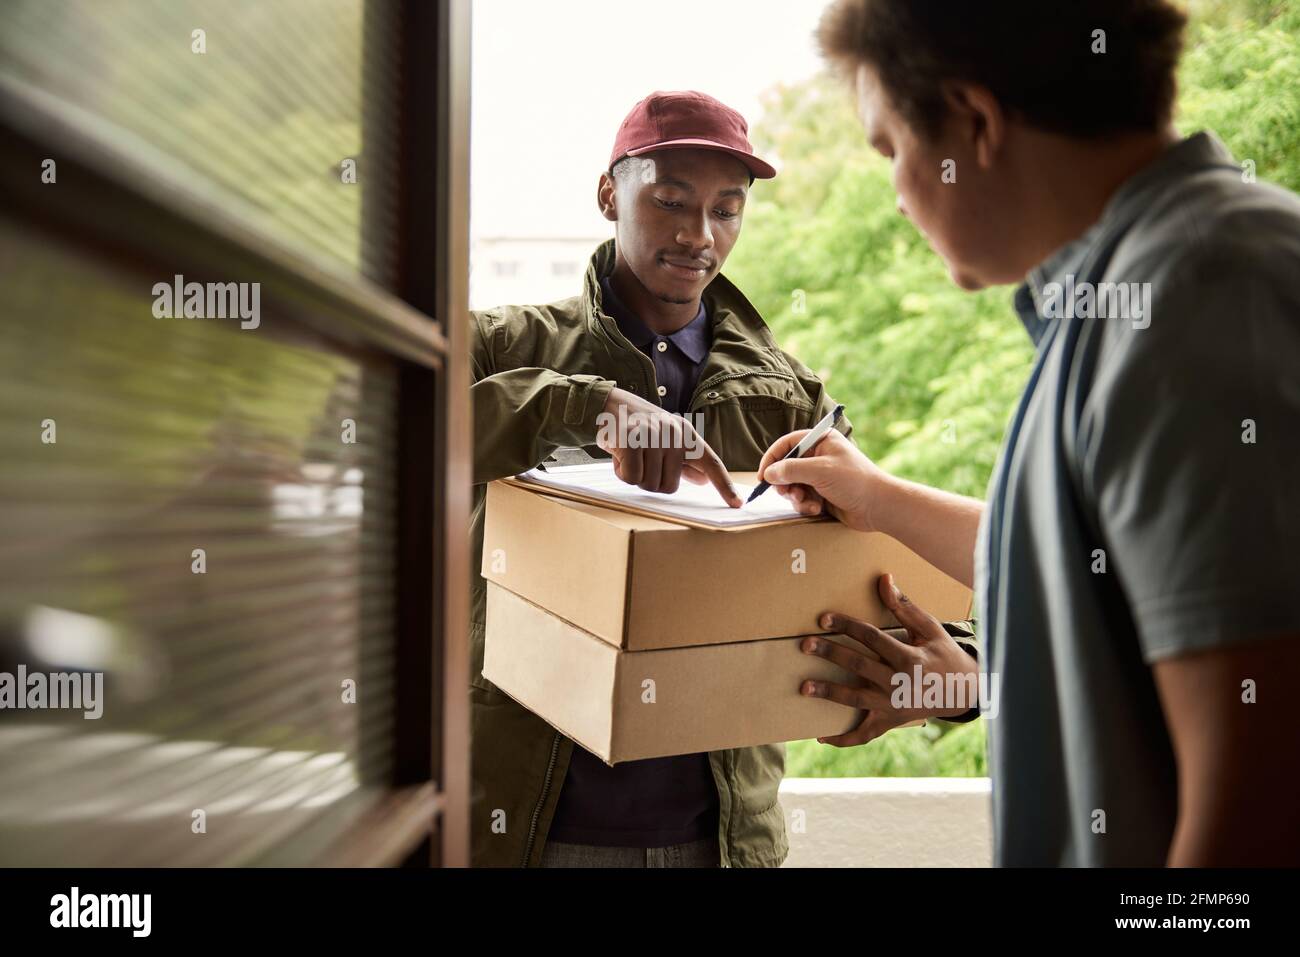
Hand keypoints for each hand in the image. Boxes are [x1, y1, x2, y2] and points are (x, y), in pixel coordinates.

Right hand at [596, 387, 740, 506]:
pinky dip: (623, 473)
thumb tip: (704, 480)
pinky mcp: (631, 442)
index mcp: (687, 435)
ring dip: (637, 477)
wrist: (610, 404)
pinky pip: (632, 479)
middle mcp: (674, 434)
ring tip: (631, 455)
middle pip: (670, 486)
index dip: (724, 485)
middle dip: (653, 481)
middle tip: (642, 461)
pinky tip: (620, 456)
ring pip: (650, 484)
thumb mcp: (667, 440)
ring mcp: (653, 437)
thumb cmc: (640, 429)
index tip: (737, 504)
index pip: (711, 463)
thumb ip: (684, 461)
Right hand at [756, 428, 893, 531]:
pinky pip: (803, 498)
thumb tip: (769, 474)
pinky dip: (806, 505)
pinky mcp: (822, 493)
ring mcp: (820, 475)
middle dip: (785, 483)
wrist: (879, 507)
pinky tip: (817, 509)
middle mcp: (819, 456)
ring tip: (807, 503)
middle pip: (787, 467)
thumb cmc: (855, 481)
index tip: (763, 476)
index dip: (772, 459)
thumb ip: (791, 469)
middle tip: (787, 493)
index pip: (787, 444)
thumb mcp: (820, 471)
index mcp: (821, 440)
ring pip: (793, 486)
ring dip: (796, 497)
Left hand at [799, 574, 980, 746]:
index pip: (872, 637)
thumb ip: (904, 607)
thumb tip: (884, 579)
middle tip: (804, 645)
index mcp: (909, 657)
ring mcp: (894, 705)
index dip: (847, 626)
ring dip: (829, 693)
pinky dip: (844, 739)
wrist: (964, 691)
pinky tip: (821, 737)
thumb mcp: (930, 628)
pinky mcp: (891, 721)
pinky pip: (865, 734)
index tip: (823, 618)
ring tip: (804, 687)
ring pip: (856, 699)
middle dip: (831, 654)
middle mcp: (900, 683)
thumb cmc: (943, 654)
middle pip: (859, 666)